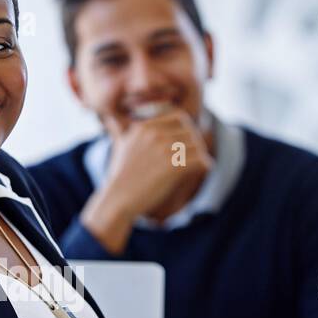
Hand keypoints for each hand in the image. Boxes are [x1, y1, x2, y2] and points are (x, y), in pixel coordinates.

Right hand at [80, 109, 213, 252]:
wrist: (118, 199)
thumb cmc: (120, 177)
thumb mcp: (119, 146)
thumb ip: (120, 129)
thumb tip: (110, 118)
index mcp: (144, 127)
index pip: (179, 118)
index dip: (189, 128)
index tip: (190, 140)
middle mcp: (154, 134)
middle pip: (190, 131)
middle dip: (197, 142)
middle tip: (199, 153)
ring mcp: (163, 150)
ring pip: (196, 145)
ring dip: (202, 154)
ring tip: (203, 163)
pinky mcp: (171, 167)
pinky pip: (199, 160)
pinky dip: (206, 164)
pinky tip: (206, 168)